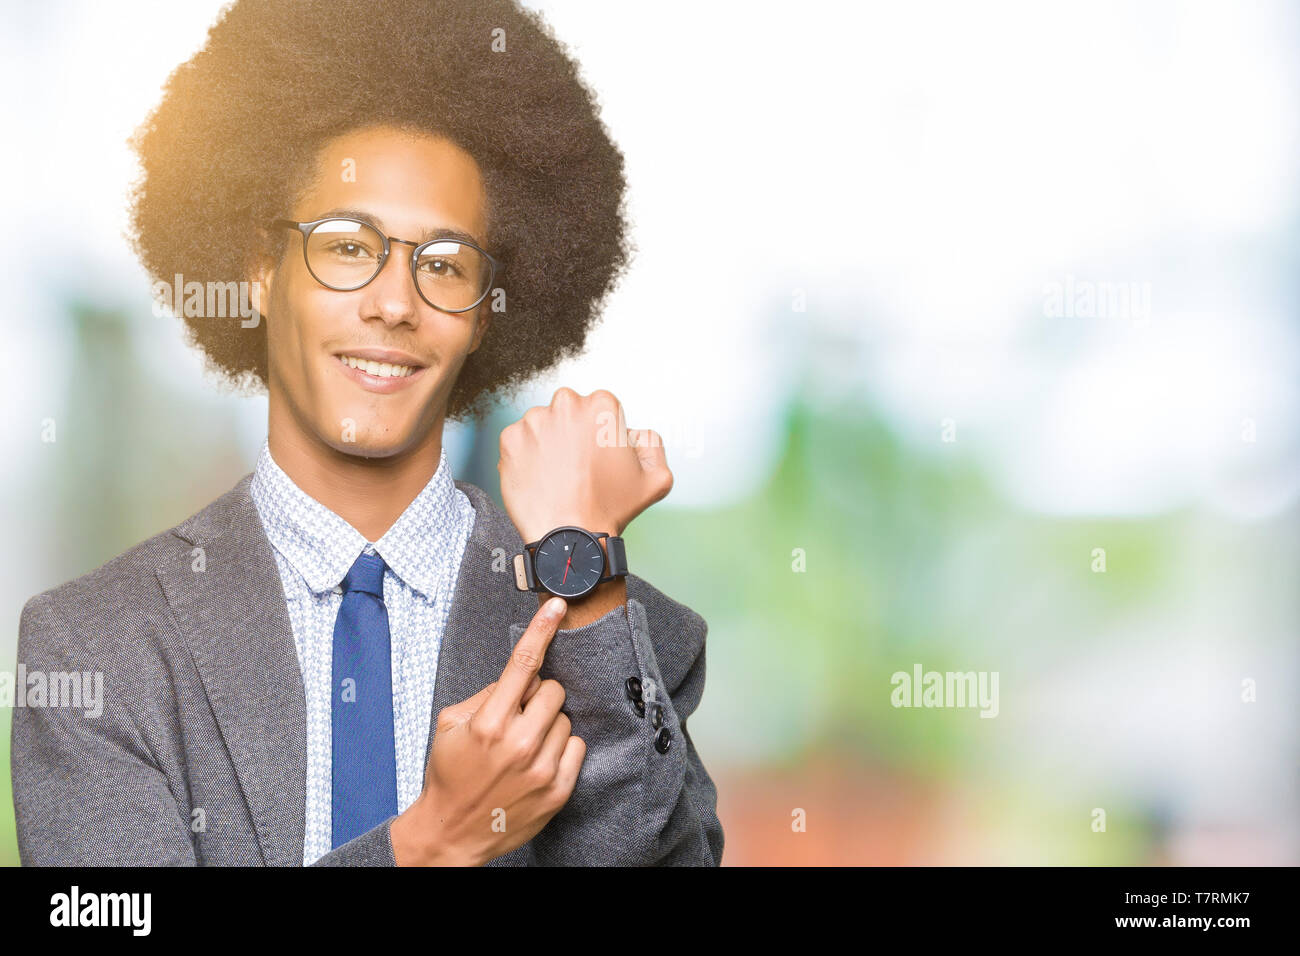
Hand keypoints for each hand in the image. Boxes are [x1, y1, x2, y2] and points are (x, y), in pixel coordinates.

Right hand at [391, 597, 585, 865]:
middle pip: (553, 690)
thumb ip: (484, 695)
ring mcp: (541, 768)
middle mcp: (518, 743)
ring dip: (548, 724)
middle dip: (537, 697)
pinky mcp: (558, 790)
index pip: (523, 664)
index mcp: (489, 722)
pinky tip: (539, 761)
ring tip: (524, 745)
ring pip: (565, 718)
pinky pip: (577, 746)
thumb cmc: (450, 774)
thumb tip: (517, 679)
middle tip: (518, 716)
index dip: (542, 630)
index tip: (558, 607)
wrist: (452, 831)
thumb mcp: (449, 725)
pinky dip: (561, 748)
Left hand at [498, 387, 672, 544]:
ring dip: (549, 444)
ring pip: (543, 426)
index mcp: (601, 404)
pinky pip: (519, 442)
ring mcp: (534, 421)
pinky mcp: (510, 439)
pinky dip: (527, 457)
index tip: (599, 457)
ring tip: (559, 476)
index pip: (599, 408)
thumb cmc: (610, 509)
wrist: (569, 537)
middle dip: (573, 433)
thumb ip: (653, 444)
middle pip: (569, 412)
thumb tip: (635, 434)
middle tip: (579, 467)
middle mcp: (566, 404)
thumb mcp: (656, 478)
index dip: (601, 434)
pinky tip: (541, 479)